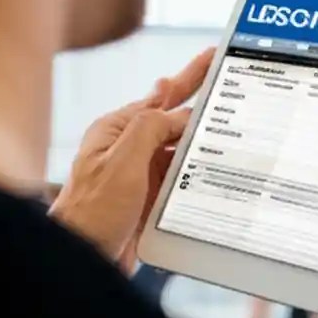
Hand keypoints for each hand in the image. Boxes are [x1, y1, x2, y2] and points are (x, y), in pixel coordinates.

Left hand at [50, 47, 212, 271]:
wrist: (82, 260)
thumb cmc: (89, 213)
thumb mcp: (121, 162)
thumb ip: (149, 129)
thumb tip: (177, 113)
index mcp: (117, 130)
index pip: (162, 97)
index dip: (190, 75)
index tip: (212, 56)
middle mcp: (129, 148)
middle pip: (174, 117)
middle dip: (201, 96)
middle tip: (228, 75)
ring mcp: (140, 173)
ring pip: (181, 148)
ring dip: (205, 137)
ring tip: (235, 119)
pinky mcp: (150, 198)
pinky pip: (182, 177)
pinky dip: (201, 169)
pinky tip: (218, 165)